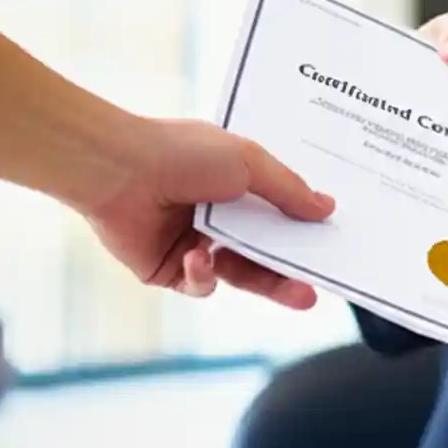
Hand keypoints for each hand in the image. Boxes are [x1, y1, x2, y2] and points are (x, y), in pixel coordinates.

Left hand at [77, 118, 334, 308]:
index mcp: (235, 184)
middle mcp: (215, 215)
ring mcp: (191, 243)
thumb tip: (326, 208)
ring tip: (297, 293)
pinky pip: (199, 283)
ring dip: (267, 283)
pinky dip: (203, 274)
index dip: (302, 231)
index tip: (330, 247)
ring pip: (239, 274)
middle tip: (317, 289)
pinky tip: (197, 257)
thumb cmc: (181, 154)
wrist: (117, 170)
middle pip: (263, 252)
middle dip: (291, 272)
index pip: (278, 215)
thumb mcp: (250, 163)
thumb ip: (289, 191)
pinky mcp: (166, 269)